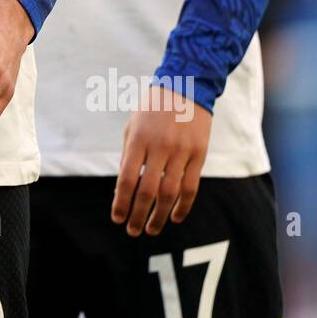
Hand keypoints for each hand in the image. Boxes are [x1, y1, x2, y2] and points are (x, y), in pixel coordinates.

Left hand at [111, 85, 211, 235]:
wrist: (187, 86)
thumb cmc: (153, 109)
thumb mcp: (133, 126)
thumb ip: (129, 157)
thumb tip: (123, 191)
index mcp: (138, 139)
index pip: (127, 179)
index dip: (121, 202)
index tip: (117, 218)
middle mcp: (160, 147)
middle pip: (148, 191)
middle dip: (138, 215)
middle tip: (132, 231)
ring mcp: (182, 151)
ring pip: (170, 193)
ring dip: (160, 216)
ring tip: (151, 229)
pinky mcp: (199, 154)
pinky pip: (191, 187)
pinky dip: (183, 206)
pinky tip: (175, 217)